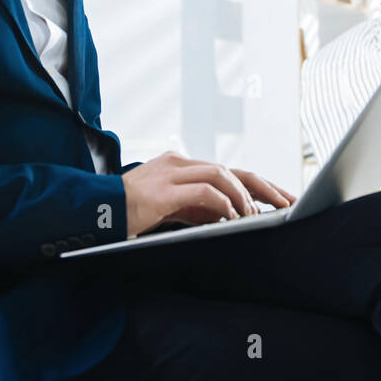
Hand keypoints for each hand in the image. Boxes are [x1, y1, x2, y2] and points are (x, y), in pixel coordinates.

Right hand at [121, 152, 296, 237]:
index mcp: (182, 165)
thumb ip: (196, 207)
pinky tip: (233, 218)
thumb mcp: (170, 207)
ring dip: (243, 196)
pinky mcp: (164, 191)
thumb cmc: (129, 213)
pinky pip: (204, 191)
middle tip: (288, 203)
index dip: (259, 184)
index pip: (228, 171)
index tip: (282, 199)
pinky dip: (224, 204)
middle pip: (233, 169)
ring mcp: (171, 173)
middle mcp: (180, 163)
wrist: (92, 212)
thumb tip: (229, 217)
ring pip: (222, 174)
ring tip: (255, 215)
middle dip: (264, 187)